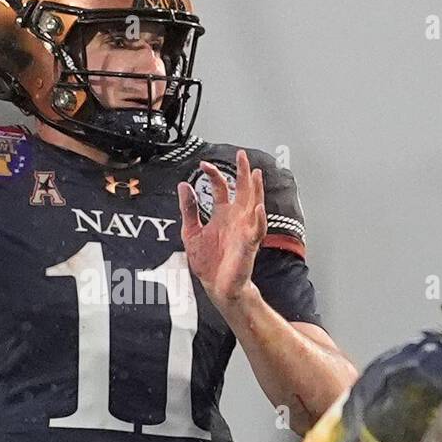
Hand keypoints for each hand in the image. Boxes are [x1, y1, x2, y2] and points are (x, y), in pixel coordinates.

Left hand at [177, 149, 266, 306]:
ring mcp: (244, 230)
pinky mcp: (248, 244)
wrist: (216, 286)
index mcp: (222, 214)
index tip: (203, 164)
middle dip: (243, 172)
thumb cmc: (208, 262)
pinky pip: (256, 230)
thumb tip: (183, 186)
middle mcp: (236, 219)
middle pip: (243, 190)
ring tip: (256, 175)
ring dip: (256, 190)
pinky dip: (258, 219)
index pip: (221, 187)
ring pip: (254, 205)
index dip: (214, 174)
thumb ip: (188, 209)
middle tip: (242, 155)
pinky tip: (258, 209)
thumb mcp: (191, 231)